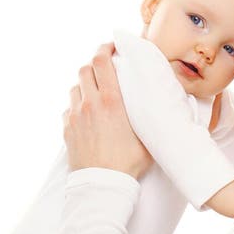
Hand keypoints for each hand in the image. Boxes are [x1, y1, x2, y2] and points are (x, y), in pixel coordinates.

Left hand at [63, 43, 153, 178]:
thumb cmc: (128, 163)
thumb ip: (150, 116)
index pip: (101, 61)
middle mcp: (90, 103)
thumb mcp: (147, 136)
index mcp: (111, 101)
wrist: (103, 185)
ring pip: (75, 88)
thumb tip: (166, 106)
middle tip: (105, 69)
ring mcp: (75, 116)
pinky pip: (69, 109)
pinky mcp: (67, 129)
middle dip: (94, 65)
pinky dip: (77, 106)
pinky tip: (87, 115)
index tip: (111, 47)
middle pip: (85, 69)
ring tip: (96, 93)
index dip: (105, 48)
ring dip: (85, 86)